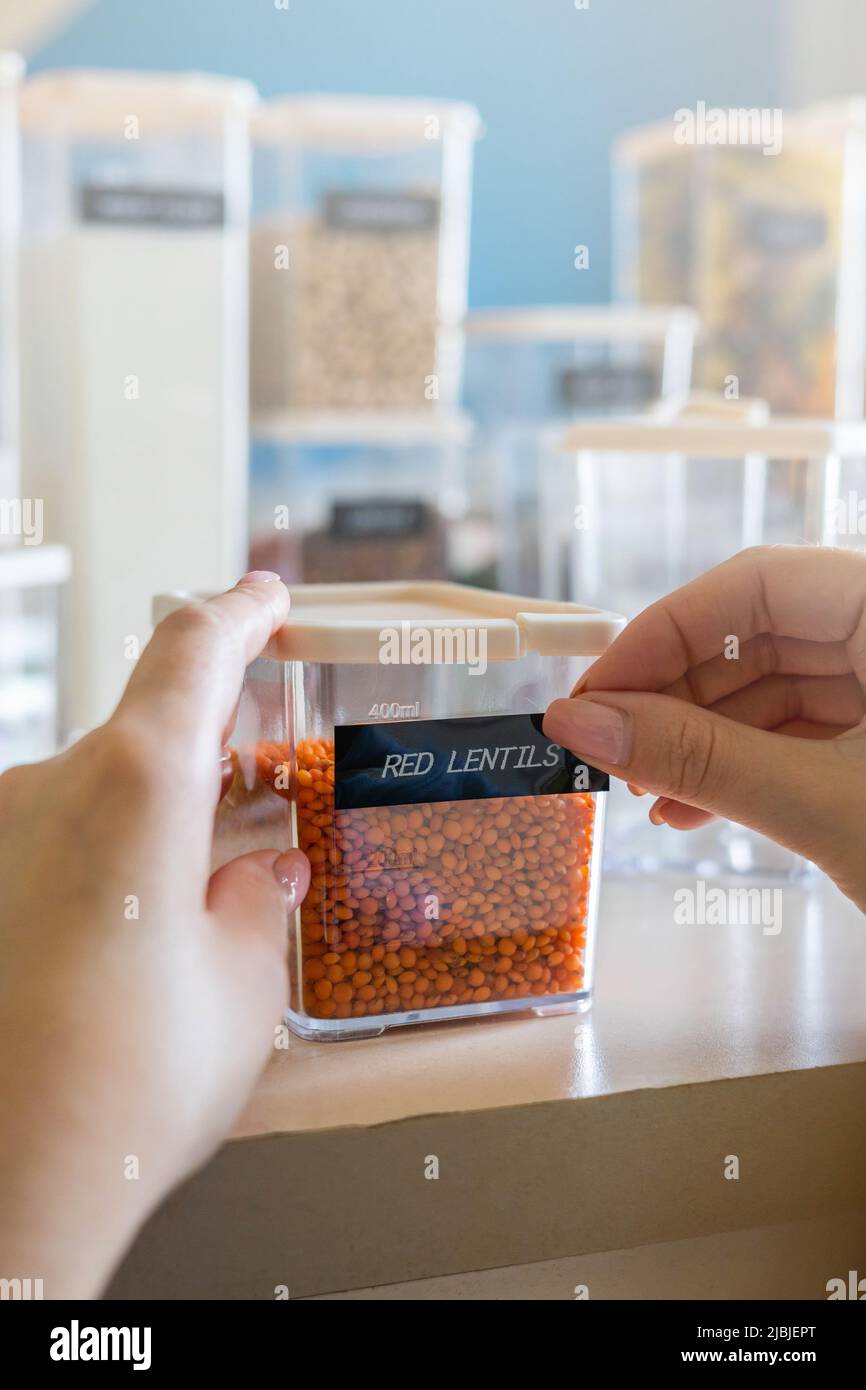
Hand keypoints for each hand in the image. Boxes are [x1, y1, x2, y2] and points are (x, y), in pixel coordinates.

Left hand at [0, 573, 308, 1297]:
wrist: (11, 1184)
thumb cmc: (125, 1091)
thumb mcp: (243, 986)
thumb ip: (258, 902)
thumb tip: (265, 870)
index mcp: (135, 785)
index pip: (193, 649)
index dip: (240, 611)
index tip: (266, 597)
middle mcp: (48, 788)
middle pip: (147, 725)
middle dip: (214, 749)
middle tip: (266, 788)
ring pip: (98, 789)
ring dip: (156, 817)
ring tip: (202, 886)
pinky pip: (52, 837)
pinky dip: (106, 857)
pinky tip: (134, 925)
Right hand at [544, 546, 865, 909]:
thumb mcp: (820, 803)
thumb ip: (699, 758)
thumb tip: (582, 724)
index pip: (756, 583)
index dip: (664, 633)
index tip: (595, 692)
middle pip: (760, 634)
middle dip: (677, 698)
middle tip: (608, 750)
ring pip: (778, 686)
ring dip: (703, 741)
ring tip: (649, 793)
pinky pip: (806, 727)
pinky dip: (748, 764)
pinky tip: (696, 806)